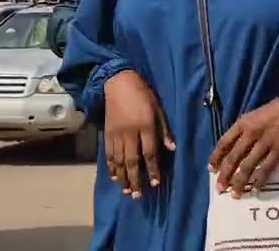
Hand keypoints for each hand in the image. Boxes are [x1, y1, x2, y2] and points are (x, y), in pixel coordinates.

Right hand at [103, 69, 174, 198]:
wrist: (119, 83)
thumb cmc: (143, 95)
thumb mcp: (159, 109)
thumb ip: (164, 130)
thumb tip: (172, 148)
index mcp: (145, 126)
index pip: (150, 153)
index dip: (153, 169)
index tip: (156, 183)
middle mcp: (130, 133)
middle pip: (132, 161)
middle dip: (136, 179)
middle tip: (138, 195)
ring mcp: (116, 134)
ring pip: (119, 161)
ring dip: (122, 177)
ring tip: (126, 191)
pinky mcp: (107, 133)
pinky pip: (108, 154)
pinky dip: (111, 166)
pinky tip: (113, 176)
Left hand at [208, 87, 278, 197]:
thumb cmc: (276, 110)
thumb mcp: (254, 116)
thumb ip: (243, 132)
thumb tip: (233, 151)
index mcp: (243, 123)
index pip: (223, 142)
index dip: (215, 157)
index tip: (211, 170)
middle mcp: (251, 132)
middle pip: (232, 158)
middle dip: (224, 175)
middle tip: (220, 189)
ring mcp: (265, 141)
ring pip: (247, 166)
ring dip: (239, 182)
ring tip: (236, 194)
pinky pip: (267, 168)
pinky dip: (260, 180)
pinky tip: (256, 189)